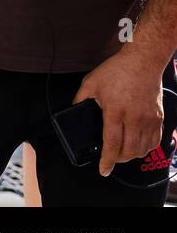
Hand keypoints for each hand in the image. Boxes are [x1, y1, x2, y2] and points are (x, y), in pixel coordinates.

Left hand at [72, 46, 166, 176]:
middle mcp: (134, 118)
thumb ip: (80, 100)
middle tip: (110, 159)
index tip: (103, 170)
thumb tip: (74, 113)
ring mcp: (149, 119)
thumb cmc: (115, 71)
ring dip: (132, 156)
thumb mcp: (90, 83)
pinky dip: (146, 148)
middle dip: (118, 160)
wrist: (143, 61)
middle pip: (129, 150)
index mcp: (115, 111)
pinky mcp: (158, 118)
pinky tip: (137, 145)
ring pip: (143, 149)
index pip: (111, 143)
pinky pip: (155, 141)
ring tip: (122, 153)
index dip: (107, 160)